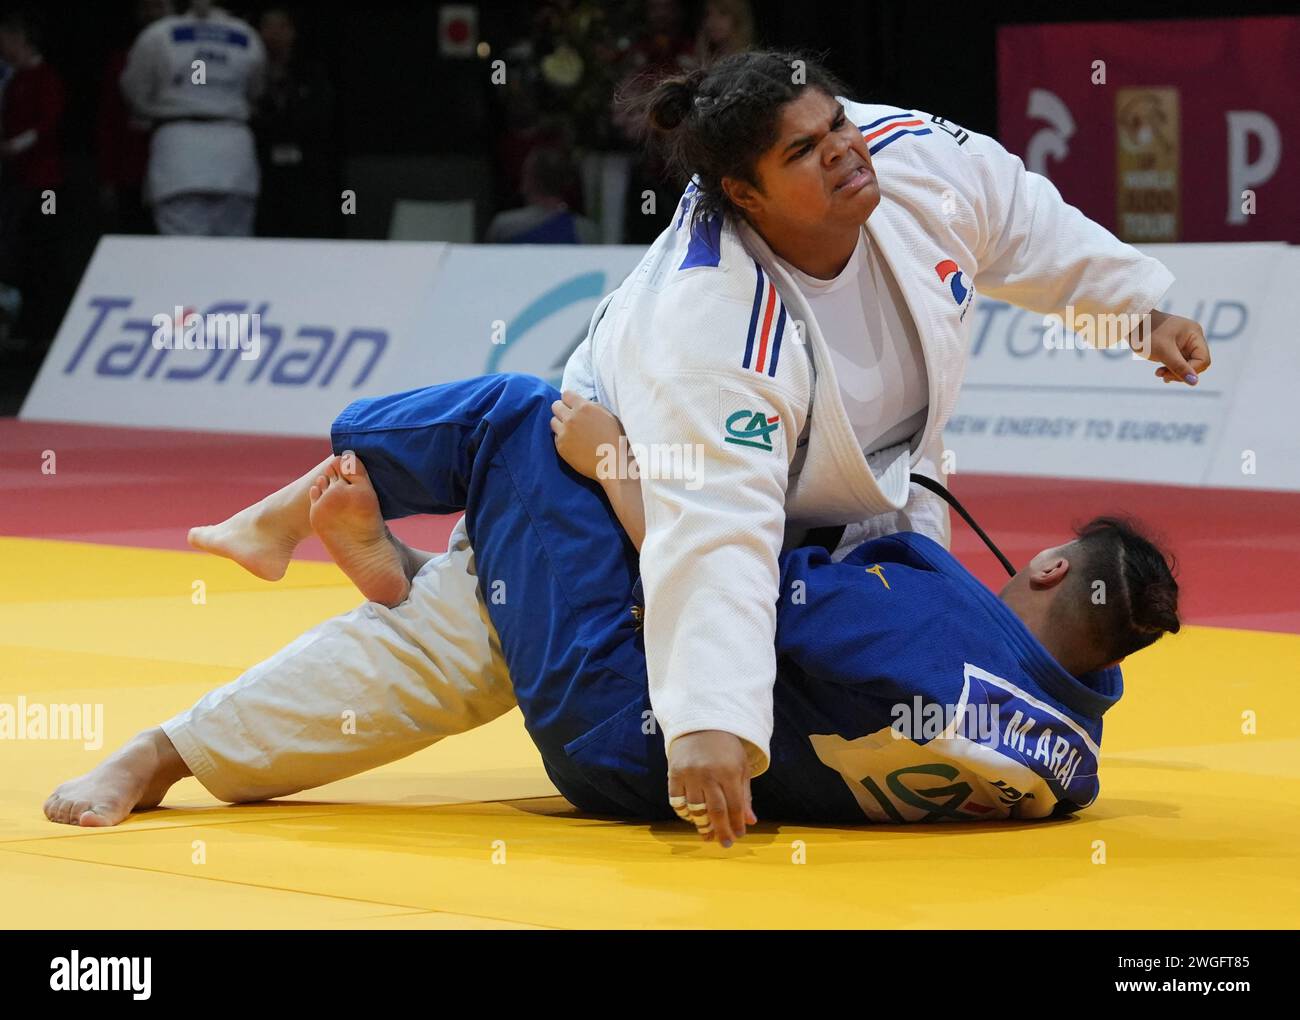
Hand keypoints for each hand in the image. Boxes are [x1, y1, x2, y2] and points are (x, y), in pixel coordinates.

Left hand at [550, 390, 625, 479]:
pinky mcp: (561, 447)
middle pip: (555, 406)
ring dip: (560, 424)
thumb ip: (591, 407)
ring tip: (572, 432)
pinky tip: (575, 444)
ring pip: (553, 421)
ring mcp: (564, 433)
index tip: (573, 406)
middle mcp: (572, 418)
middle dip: (562, 410)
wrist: (614, 464)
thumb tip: (579, 403)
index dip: (569, 400)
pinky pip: (556, 437)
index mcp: (584, 407)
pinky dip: (563, 439)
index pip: (566, 394)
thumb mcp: (608, 415)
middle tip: (570, 418)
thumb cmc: (616, 439)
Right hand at [667, 730, 756, 847]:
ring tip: (708, 835)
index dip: (737, 824)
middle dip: (722, 831)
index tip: (739, 835)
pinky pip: (677, 801)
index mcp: (730, 772)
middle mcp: (709, 774)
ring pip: (696, 809)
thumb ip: (744, 794)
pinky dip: (684, 812)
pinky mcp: (674, 773)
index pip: (735, 806)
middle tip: (725, 844)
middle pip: (716, 811)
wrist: (699, 722)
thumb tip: (750, 821)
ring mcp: (690, 774)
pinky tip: (692, 818)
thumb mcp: (740, 766)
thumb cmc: (725, 746)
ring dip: (703, 825)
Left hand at [1139, 310, 1210, 384]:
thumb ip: (1179, 367)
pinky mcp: (1175, 347)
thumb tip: (1194, 383)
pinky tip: (1160, 372)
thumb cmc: (1147, 333)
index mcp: (1195, 334)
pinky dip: (1170, 368)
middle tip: (1162, 375)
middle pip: (1196, 363)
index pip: (1203, 360)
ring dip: (1173, 372)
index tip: (1169, 375)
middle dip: (1180, 372)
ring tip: (1158, 373)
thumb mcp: (1163, 351)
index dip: (1190, 371)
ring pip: (1186, 364)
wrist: (1130, 322)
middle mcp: (1193, 337)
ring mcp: (1184, 342)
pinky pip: (1178, 362)